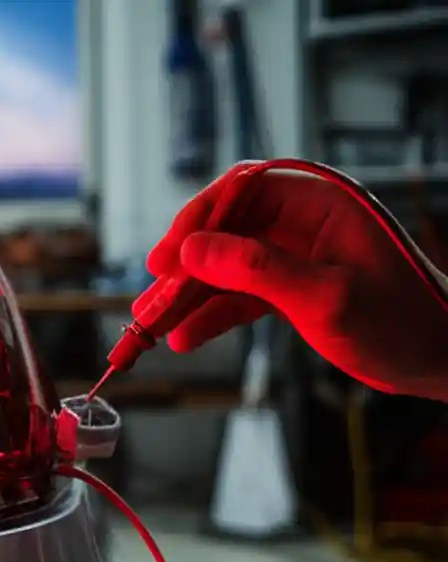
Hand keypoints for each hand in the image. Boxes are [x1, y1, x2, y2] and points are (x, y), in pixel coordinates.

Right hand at [140, 163, 447, 401]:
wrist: (439, 361)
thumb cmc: (400, 324)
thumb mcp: (324, 298)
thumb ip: (255, 270)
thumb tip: (190, 250)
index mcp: (322, 202)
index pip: (243, 190)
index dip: (198, 220)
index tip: (166, 256)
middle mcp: (305, 220)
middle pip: (226, 228)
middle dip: (185, 264)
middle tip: (152, 292)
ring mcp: (297, 254)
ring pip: (227, 264)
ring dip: (190, 294)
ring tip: (152, 322)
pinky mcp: (292, 287)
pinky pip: (240, 293)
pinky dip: (212, 314)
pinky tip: (185, 337)